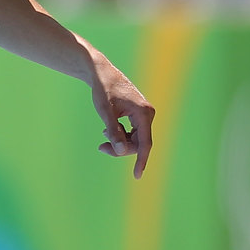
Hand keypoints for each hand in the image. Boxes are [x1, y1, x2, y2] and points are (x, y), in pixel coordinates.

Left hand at [89, 57, 155, 178]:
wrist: (102, 73)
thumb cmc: (103, 90)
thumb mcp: (105, 112)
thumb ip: (113, 131)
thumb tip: (122, 151)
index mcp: (143, 113)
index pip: (145, 143)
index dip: (141, 160)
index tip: (136, 176)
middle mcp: (147, 114)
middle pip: (138, 143)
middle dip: (121, 148)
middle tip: (101, 148)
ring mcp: (144, 114)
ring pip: (134, 139)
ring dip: (119, 143)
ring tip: (102, 142)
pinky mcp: (139, 115)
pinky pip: (133, 133)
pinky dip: (120, 136)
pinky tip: (107, 132)